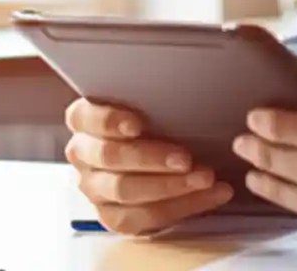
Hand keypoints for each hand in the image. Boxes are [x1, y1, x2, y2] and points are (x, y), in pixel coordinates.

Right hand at [64, 98, 233, 235]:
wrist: (159, 160)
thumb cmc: (158, 122)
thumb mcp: (155, 104)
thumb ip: (157, 98)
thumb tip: (194, 79)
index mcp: (86, 121)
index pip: (85, 117)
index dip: (109, 121)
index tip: (137, 125)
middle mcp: (84, 154)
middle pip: (110, 157)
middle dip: (151, 158)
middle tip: (186, 158)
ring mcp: (95, 188)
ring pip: (126, 190)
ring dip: (171, 185)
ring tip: (205, 177)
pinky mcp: (114, 216)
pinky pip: (145, 217)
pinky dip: (184, 205)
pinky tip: (212, 194)